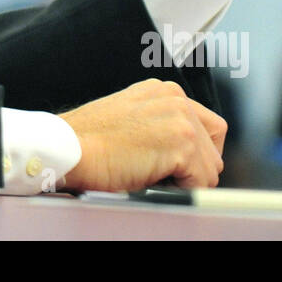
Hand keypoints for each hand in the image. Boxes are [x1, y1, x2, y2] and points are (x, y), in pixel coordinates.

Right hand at [59, 79, 226, 191]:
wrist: (68, 147)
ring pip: (210, 165)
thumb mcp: (130, 120)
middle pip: (214, 144)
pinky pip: (202, 180)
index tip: (181, 166)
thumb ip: (159, 125)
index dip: (195, 151)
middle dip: (195, 167)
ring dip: (187, 180)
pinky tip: (155, 183)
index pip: (205, 125)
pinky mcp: (181, 142)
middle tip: (166, 178)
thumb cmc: (88, 141)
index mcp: (162, 91)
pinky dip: (183, 190)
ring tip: (154, 179)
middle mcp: (174, 98)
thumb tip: (181, 155)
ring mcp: (180, 118)